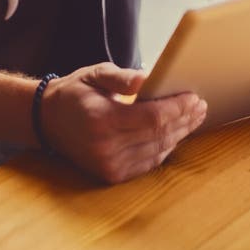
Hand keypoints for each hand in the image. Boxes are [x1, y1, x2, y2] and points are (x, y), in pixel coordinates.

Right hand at [40, 62, 206, 183]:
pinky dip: (165, 148)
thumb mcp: (95, 74)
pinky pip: (148, 162)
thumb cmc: (75, 93)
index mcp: (101, 120)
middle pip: (159, 135)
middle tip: (201, 106)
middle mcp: (105, 147)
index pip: (152, 117)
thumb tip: (146, 78)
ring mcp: (109, 165)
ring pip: (157, 151)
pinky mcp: (111, 174)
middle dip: (184, 120)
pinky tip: (175, 134)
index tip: (194, 97)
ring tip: (194, 118)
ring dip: (179, 134)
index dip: (177, 108)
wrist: (48, 121)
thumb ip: (121, 77)